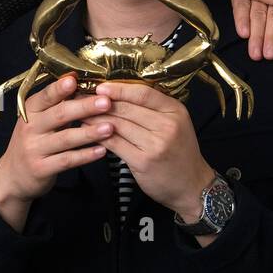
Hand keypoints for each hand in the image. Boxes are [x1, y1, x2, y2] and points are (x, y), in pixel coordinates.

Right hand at [0, 73, 111, 214]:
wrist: (13, 175)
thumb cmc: (33, 141)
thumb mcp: (38, 120)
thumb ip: (57, 105)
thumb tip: (82, 84)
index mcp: (30, 111)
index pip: (45, 96)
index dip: (59, 88)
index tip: (75, 80)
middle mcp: (30, 128)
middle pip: (59, 115)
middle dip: (84, 107)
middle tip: (106, 102)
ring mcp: (34, 149)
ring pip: (66, 138)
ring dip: (90, 132)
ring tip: (110, 127)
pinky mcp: (41, 168)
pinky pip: (67, 160)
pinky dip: (85, 155)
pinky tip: (102, 150)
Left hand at [83, 81, 213, 220]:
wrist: (192, 185)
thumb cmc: (180, 152)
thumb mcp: (176, 123)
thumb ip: (154, 109)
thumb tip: (119, 94)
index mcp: (175, 110)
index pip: (143, 93)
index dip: (119, 89)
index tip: (100, 87)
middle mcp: (167, 125)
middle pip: (127, 108)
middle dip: (101, 103)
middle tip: (82, 98)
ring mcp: (155, 144)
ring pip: (118, 125)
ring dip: (96, 119)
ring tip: (81, 113)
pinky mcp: (143, 161)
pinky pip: (115, 143)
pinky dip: (99, 136)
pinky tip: (88, 132)